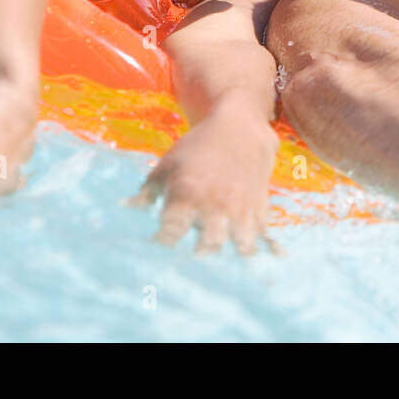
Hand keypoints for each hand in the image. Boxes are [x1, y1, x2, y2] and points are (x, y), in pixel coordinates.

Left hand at [128, 110, 279, 254]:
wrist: (239, 129)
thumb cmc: (197, 148)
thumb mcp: (167, 164)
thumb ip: (147, 192)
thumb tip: (125, 210)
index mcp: (187, 192)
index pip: (171, 230)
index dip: (162, 245)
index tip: (155, 252)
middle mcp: (214, 203)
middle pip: (208, 244)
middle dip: (198, 258)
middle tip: (190, 264)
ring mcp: (239, 208)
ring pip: (239, 245)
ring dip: (231, 259)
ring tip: (224, 269)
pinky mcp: (258, 210)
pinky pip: (266, 236)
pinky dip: (270, 250)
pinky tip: (273, 258)